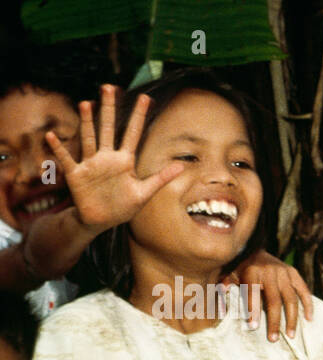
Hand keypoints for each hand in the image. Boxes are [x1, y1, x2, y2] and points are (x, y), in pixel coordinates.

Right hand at [46, 85, 183, 237]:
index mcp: (125, 161)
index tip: (146, 98)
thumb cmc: (123, 207)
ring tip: (86, 103)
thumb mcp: (144, 193)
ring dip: (87, 122)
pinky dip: (58, 148)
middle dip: (109, 109)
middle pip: (109, 128)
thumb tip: (181, 165)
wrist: (101, 221)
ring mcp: (91, 164)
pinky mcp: (76, 174)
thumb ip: (161, 178)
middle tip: (108, 87)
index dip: (139, 116)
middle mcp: (107, 157)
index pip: (133, 134)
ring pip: (89, 138)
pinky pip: (66, 159)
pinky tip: (51, 136)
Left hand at [228, 250, 312, 341]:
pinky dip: (308, 305)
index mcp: (252, 271)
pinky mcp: (294, 273)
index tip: (253, 327)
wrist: (254, 249)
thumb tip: (222, 303)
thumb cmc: (240, 268)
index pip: (253, 294)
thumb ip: (226, 286)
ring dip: (292, 319)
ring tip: (291, 335)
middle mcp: (270, 271)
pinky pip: (304, 291)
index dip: (253, 311)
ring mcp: (284, 272)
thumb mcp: (230, 274)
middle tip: (273, 339)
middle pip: (274, 301)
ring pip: (291, 299)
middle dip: (274, 322)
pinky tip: (309, 319)